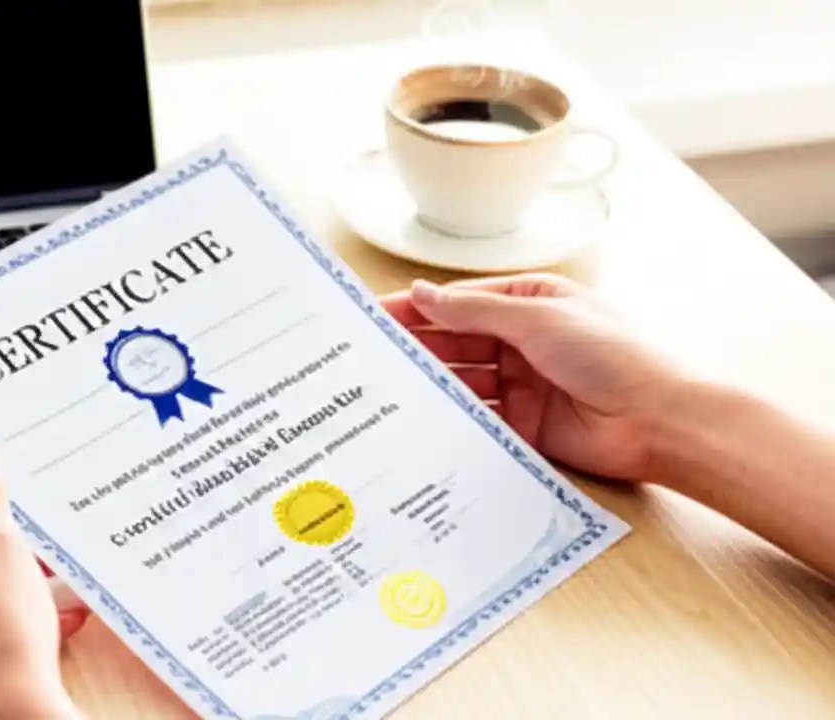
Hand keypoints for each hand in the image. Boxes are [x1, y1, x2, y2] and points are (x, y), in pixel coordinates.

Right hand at [382, 273, 686, 481]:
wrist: (660, 422)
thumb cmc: (615, 356)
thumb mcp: (538, 318)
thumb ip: (473, 312)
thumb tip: (422, 293)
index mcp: (531, 302)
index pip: (460, 303)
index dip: (418, 308)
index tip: (375, 315)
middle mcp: (523, 342)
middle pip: (455, 341)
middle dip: (415, 345)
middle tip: (368, 354)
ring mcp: (522, 385)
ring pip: (461, 380)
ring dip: (428, 381)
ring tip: (384, 385)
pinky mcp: (523, 425)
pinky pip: (476, 418)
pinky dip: (450, 416)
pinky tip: (419, 417)